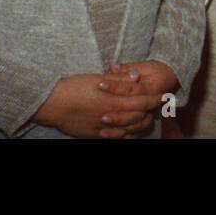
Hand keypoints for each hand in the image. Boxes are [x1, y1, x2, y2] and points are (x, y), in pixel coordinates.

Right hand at [33, 73, 162, 138]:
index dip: (153, 99)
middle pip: (139, 117)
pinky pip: (117, 138)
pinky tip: (129, 130)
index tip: (161, 95)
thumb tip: (136, 75)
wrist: (53, 104)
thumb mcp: (98, 78)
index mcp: (114, 100)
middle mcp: (112, 117)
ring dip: (140, 124)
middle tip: (158, 107)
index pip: (142, 101)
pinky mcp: (96, 136)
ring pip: (130, 130)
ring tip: (146, 118)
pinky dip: (127, 134)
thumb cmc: (74, 87)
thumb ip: (120, 79)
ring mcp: (105, 129)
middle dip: (150, 112)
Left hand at [104, 60, 179, 136]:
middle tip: (102, 114)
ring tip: (103, 126)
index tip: (101, 84)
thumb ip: (127, 69)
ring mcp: (150, 114)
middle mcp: (153, 103)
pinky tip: (110, 134)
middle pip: (135, 111)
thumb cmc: (155, 71)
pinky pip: (136, 132)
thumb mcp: (143, 67)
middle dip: (118, 113)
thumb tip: (112, 67)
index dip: (115, 86)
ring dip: (119, 126)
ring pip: (136, 124)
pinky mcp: (146, 121)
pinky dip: (124, 135)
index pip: (132, 88)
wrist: (169, 78)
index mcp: (151, 88)